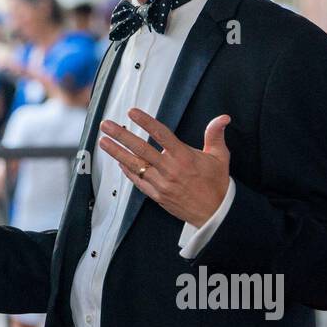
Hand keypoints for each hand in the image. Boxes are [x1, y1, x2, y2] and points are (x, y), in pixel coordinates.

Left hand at [99, 109, 230, 227]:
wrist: (215, 213)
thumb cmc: (216, 183)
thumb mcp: (220, 156)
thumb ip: (215, 134)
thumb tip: (223, 117)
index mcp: (184, 156)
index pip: (161, 135)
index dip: (146, 122)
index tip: (132, 113)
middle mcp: (170, 169)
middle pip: (141, 149)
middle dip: (121, 136)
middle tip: (107, 125)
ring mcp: (161, 183)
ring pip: (135, 165)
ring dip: (117, 152)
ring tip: (103, 141)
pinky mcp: (157, 195)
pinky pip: (138, 181)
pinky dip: (127, 171)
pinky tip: (118, 161)